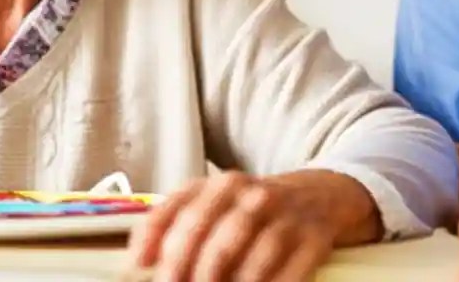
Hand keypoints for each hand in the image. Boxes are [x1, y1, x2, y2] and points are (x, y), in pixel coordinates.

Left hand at [128, 171, 340, 281]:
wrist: (320, 195)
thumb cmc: (253, 208)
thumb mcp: (216, 202)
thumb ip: (177, 223)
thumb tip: (141, 262)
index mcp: (221, 185)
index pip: (179, 210)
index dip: (155, 243)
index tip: (138, 268)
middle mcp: (252, 196)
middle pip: (213, 240)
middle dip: (188, 273)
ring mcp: (285, 217)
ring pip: (250, 261)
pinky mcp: (313, 240)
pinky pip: (288, 275)